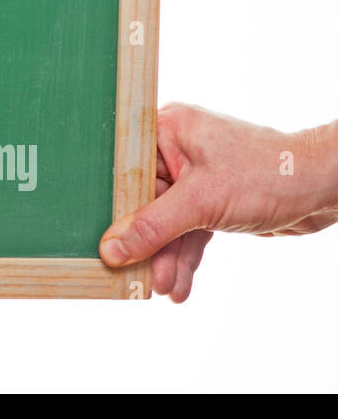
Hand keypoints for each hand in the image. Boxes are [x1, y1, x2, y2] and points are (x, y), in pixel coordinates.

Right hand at [99, 103, 337, 301]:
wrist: (324, 187)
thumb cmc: (268, 174)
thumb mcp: (200, 203)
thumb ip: (151, 227)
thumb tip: (111, 249)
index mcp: (165, 130)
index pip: (124, 171)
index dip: (112, 208)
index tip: (103, 242)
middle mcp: (176, 150)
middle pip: (143, 201)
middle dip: (145, 243)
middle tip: (138, 276)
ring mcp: (194, 176)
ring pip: (166, 221)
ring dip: (166, 257)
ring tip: (165, 288)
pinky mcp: (211, 199)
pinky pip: (186, 229)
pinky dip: (185, 255)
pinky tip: (180, 283)